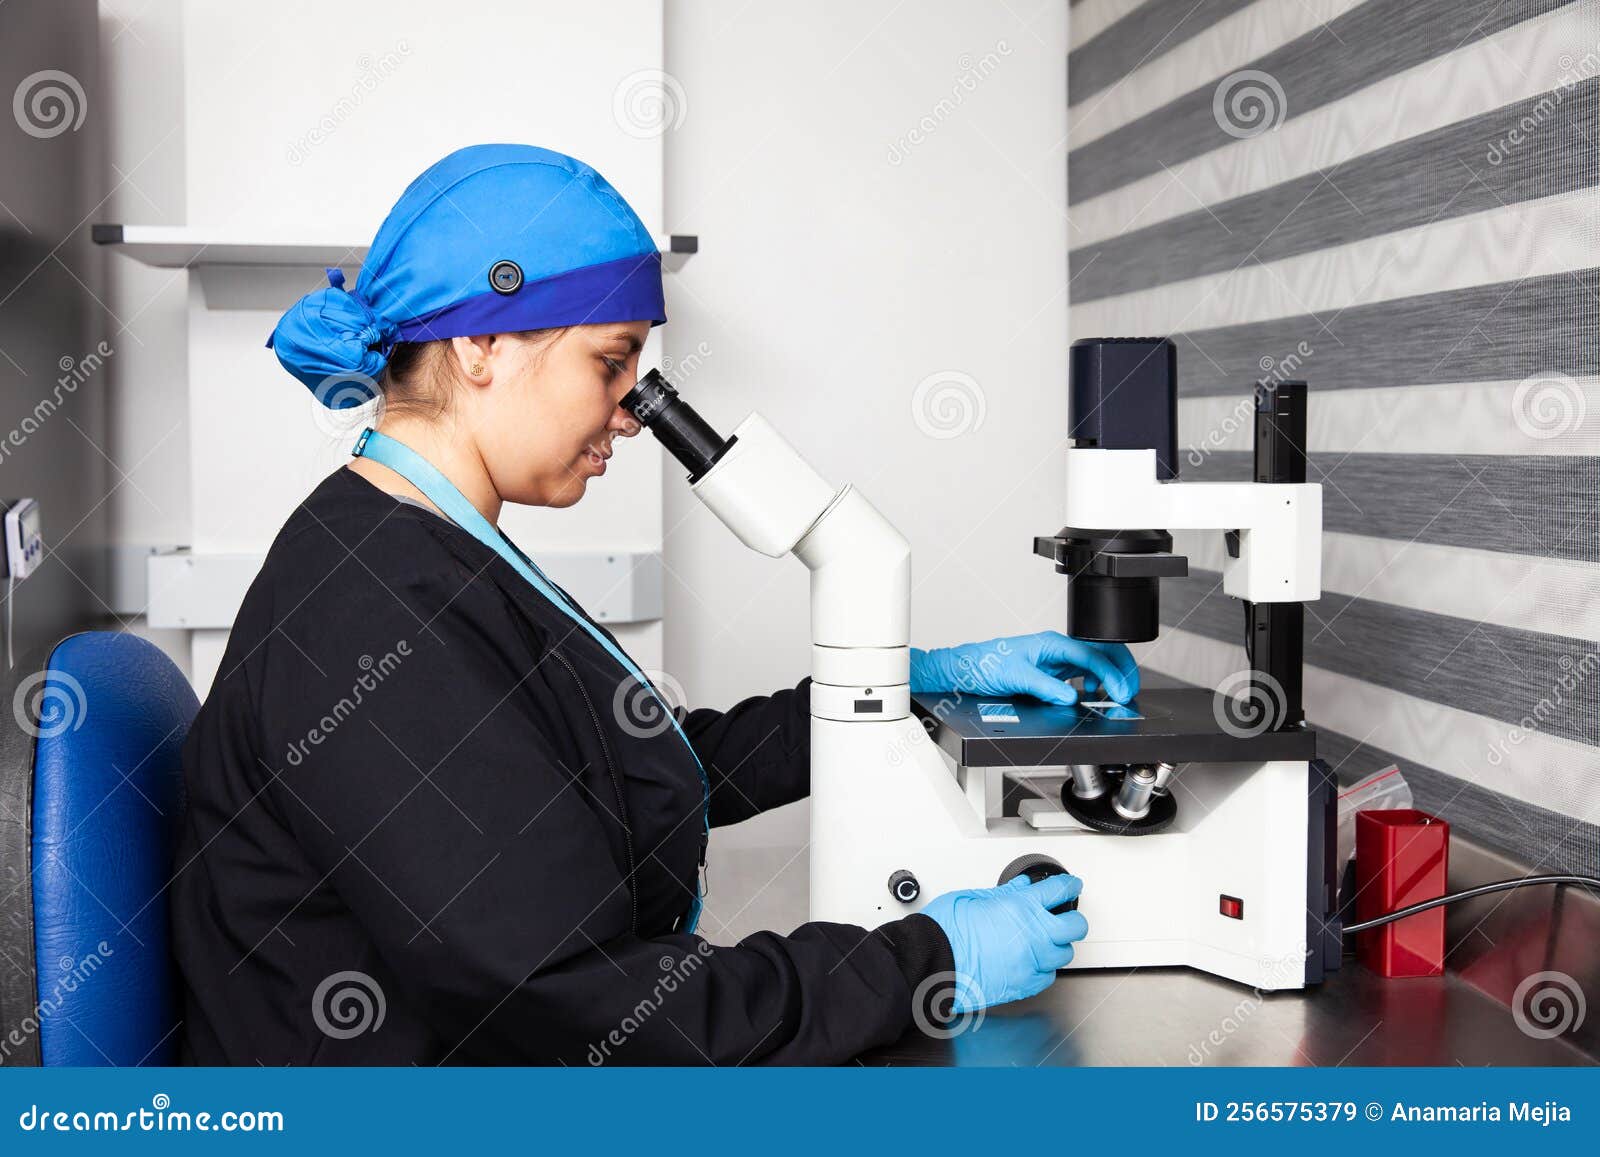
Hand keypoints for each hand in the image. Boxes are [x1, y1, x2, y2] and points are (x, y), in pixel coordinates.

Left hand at [909, 630, 1139, 705]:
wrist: (965, 671)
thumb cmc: (984, 665)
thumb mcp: (1016, 676)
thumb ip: (1045, 687)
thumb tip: (1070, 697)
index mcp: (1052, 643)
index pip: (1092, 656)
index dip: (1111, 674)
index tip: (1120, 693)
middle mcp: (1057, 649)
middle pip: (1101, 653)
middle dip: (1120, 670)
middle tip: (1128, 692)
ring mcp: (1055, 661)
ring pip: (1094, 664)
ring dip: (1108, 678)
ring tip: (1112, 695)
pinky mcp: (1051, 673)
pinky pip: (1081, 675)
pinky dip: (1093, 685)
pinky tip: (1090, 695)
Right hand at [920, 874, 1087, 1011]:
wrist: (931, 962)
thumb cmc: (944, 930)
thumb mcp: (972, 898)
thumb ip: (1003, 893)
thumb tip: (1020, 886)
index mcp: (1020, 908)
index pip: (1059, 891)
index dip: (1069, 885)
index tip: (1071, 886)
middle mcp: (1032, 935)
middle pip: (1075, 926)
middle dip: (1072, 918)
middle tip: (1064, 916)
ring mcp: (1029, 962)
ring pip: (1065, 954)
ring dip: (1057, 945)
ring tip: (1045, 941)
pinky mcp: (1022, 985)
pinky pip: (1048, 977)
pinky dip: (1044, 968)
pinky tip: (1033, 962)